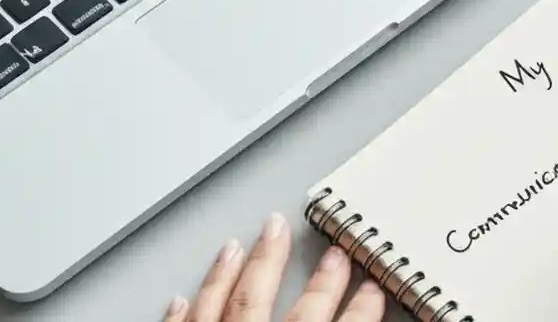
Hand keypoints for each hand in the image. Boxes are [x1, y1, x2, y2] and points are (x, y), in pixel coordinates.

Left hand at [164, 213, 385, 321]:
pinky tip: (181, 297)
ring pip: (227, 306)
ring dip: (241, 273)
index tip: (373, 289)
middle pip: (298, 314)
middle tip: (333, 252)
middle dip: (320, 282)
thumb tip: (375, 313)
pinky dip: (182, 313)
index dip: (363, 309)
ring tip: (249, 243)